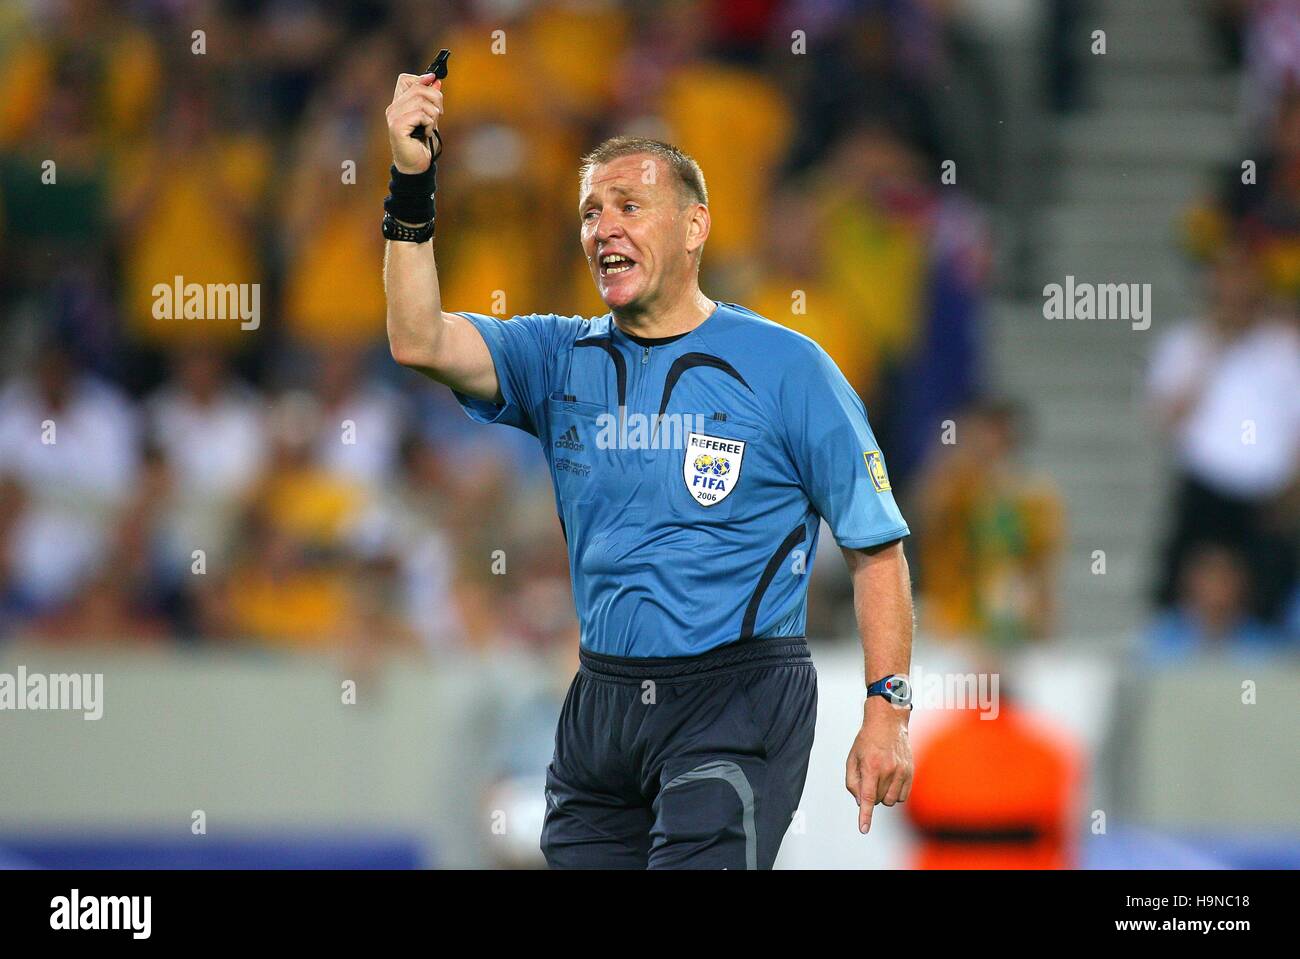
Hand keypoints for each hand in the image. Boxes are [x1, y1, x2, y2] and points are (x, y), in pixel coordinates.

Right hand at [385, 73, 442, 173]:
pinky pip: (420, 114)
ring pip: (421, 101)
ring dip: (433, 114)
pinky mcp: (397, 127)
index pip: (405, 79)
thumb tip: (436, 80)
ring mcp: (393, 117)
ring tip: (430, 126)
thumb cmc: (422, 144)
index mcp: (399, 104)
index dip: (422, 80)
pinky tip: (426, 133)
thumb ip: (431, 100)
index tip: (435, 86)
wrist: (416, 165)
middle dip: (436, 98)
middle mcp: (393, 108)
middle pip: (418, 88)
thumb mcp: (430, 117)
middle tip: (439, 113)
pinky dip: (429, 123)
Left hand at [844, 698, 912, 833]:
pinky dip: (895, 793)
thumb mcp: (852, 758)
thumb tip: (860, 802)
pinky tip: (891, 780)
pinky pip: (903, 796)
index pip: (867, 797)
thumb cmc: (867, 740)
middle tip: (869, 778)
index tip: (863, 829)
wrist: (888, 722)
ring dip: (883, 795)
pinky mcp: (911, 772)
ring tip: (880, 778)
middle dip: (871, 794)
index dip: (865, 815)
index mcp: (871, 766)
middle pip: (878, 800)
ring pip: (891, 800)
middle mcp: (888, 770)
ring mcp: (902, 771)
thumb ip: (852, 782)